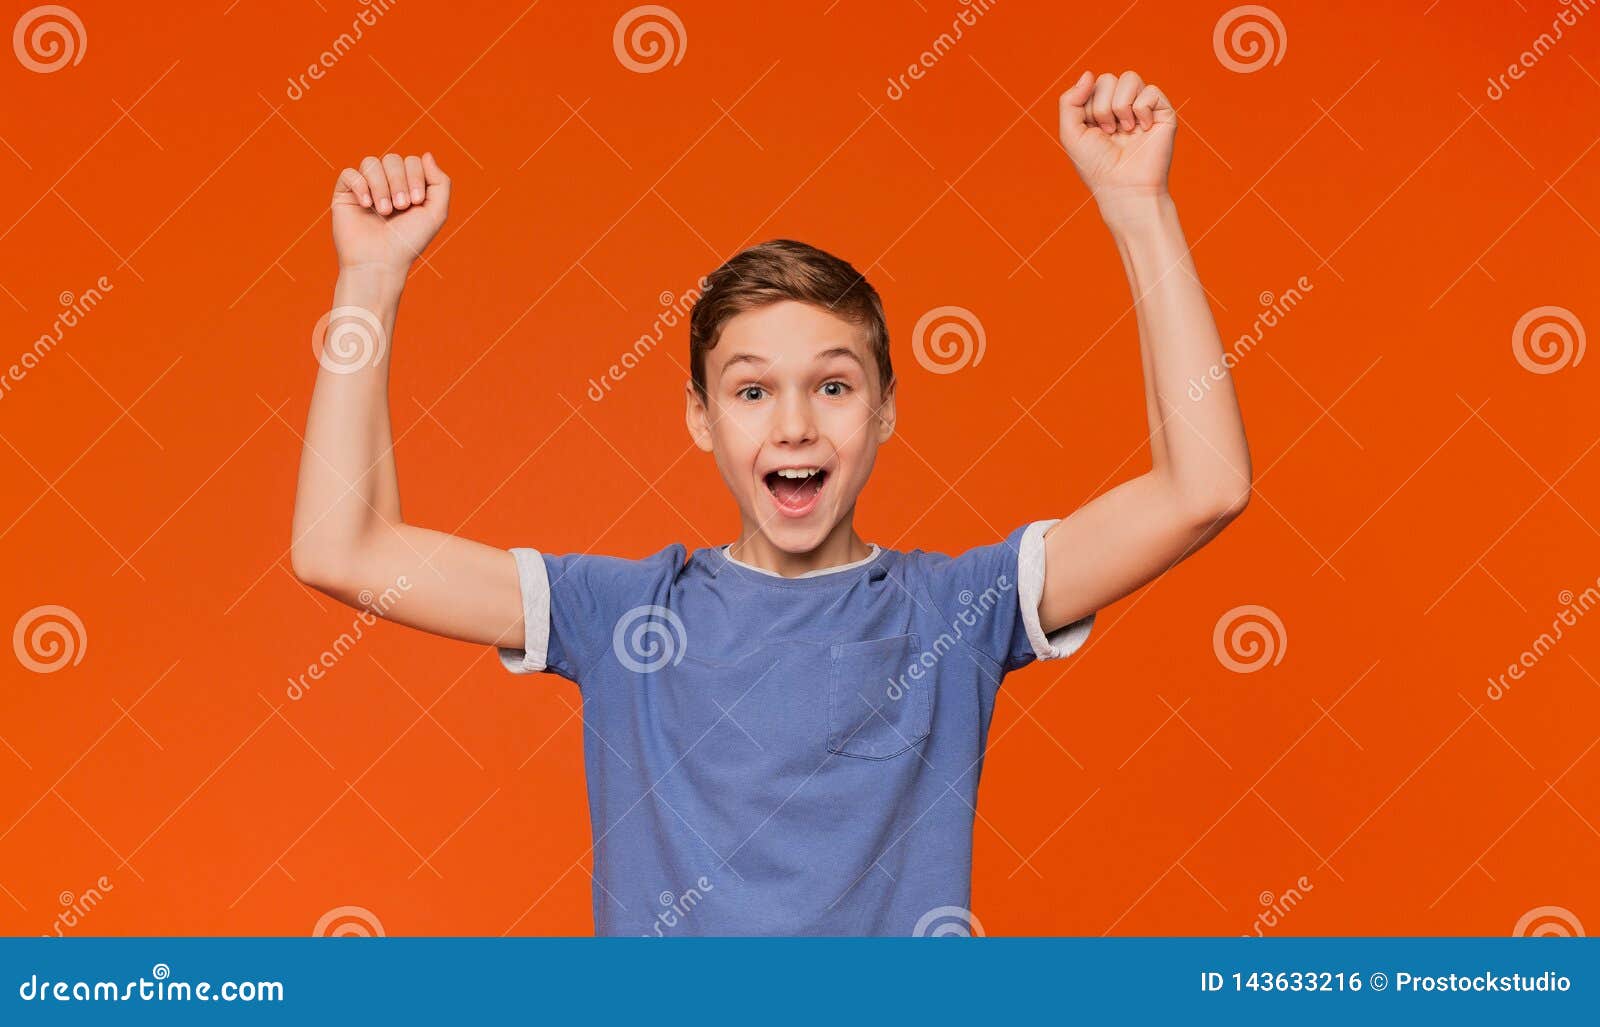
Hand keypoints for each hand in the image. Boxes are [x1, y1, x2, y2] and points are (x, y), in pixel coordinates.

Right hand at [331, 152, 450, 272]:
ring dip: (381, 186)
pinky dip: (360, 186)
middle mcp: (386, 184)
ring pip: (372, 162)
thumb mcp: (436, 213)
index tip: (417, 202)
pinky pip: (350, 173)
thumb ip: (440, 182)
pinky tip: (366, 205)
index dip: (416, 176)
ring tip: (384, 211)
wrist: (381, 262)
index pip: (412, 161)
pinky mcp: (345, 194)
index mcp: (407, 187)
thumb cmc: (408, 241)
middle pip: (392, 159)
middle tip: (400, 207)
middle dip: (399, 181)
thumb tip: (427, 154)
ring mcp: (365, 188)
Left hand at [1058, 71, 1175, 217]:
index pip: (1093, 84)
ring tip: (1125, 130)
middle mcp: (1123, 106)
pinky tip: (1143, 130)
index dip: (1087, 106)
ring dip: (1120, 106)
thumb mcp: (1070, 133)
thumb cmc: (1097, 166)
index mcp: (1101, 109)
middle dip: (1102, 107)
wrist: (1123, 188)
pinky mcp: (1163, 113)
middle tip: (1108, 132)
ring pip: (1130, 78)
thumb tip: (1088, 73)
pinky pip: (1151, 91)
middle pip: (1108, 79)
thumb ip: (1069, 101)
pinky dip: (1142, 111)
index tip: (1092, 130)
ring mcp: (1143, 108)